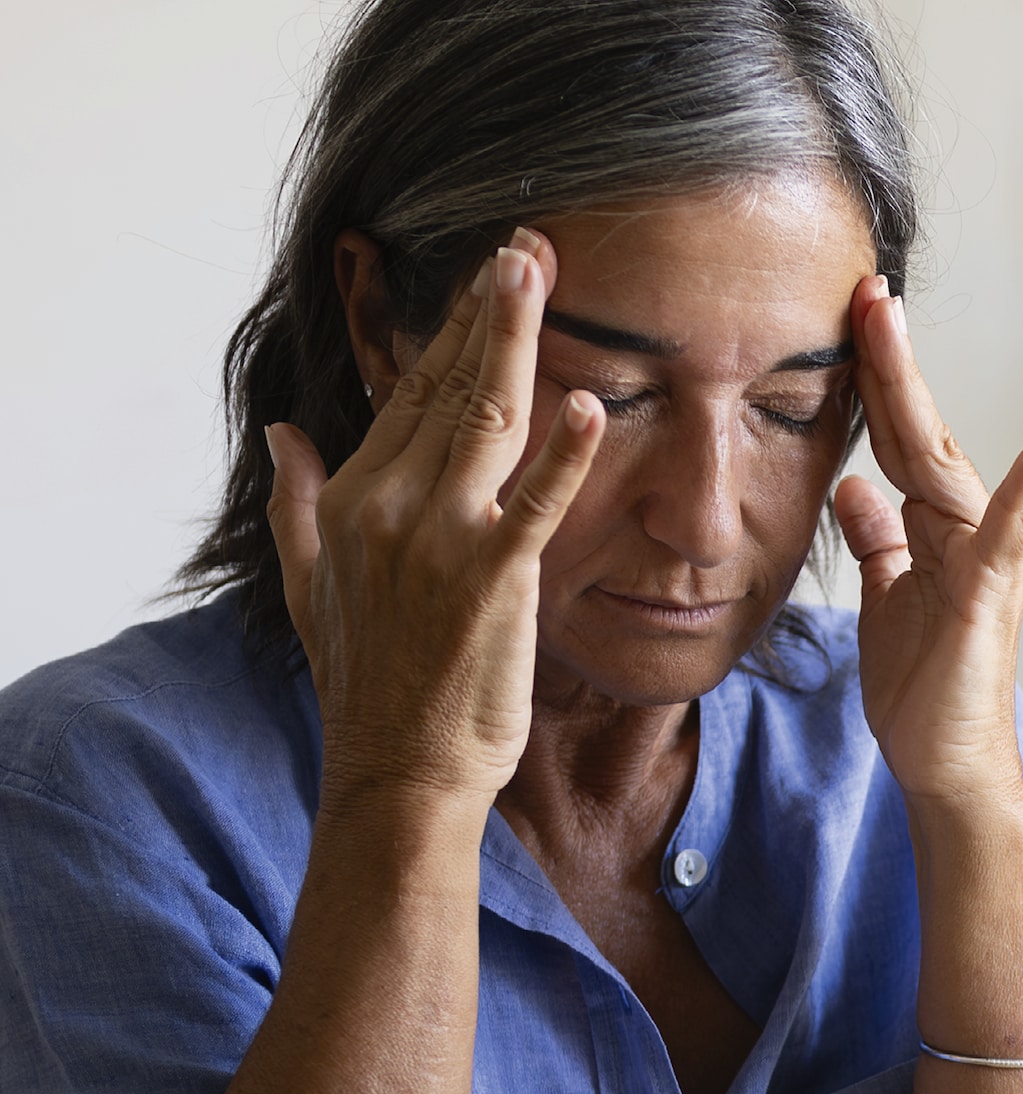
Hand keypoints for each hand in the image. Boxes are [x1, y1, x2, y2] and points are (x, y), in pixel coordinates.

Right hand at [264, 231, 603, 815]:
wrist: (398, 772)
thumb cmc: (370, 688)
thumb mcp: (310, 585)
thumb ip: (296, 501)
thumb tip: (283, 432)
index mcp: (354, 498)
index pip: (409, 393)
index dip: (452, 330)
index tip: (486, 276)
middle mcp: (392, 505)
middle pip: (448, 386)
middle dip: (490, 310)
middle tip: (528, 243)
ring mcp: (441, 539)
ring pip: (484, 418)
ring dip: (515, 340)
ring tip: (541, 273)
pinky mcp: (493, 582)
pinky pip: (535, 504)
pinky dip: (562, 455)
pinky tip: (589, 406)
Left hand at [832, 276, 1022, 819]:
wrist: (946, 762)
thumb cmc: (923, 691)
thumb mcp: (885, 599)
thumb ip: (877, 541)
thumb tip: (856, 488)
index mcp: (932, 528)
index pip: (891, 440)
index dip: (867, 382)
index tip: (840, 320)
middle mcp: (962, 527)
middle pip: (914, 429)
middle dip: (884, 360)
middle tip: (860, 289)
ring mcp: (983, 550)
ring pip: (942, 454)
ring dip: (914, 385)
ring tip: (889, 320)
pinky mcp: (993, 582)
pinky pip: (1018, 514)